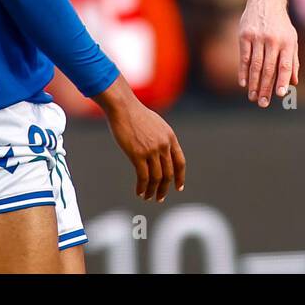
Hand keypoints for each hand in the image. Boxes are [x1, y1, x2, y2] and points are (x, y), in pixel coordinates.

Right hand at [100, 79, 185, 201]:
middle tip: (160, 197)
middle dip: (165, 188)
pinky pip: (143, 177)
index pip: (180, 162)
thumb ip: (161, 138)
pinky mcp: (138, 154)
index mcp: (170, 137)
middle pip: (169, 173)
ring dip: (153, 191)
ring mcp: (152, 150)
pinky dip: (142, 187)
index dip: (180, 177)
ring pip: (157, 178)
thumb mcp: (156, 124)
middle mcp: (164, 145)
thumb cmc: (136, 114)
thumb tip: (161, 152)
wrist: (123, 107)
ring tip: (148, 197)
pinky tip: (139, 192)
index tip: (178, 187)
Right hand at [237, 0, 298, 106]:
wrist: (265, 0)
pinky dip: (243, 72)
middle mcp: (273, 40)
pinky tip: (243, 83)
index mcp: (287, 42)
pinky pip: (243, 57)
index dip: (283, 80)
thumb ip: (293, 60)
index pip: (285, 65)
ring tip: (252, 97)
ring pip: (255, 65)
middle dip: (265, 88)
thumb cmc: (280, 24)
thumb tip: (293, 82)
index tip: (280, 94)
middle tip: (262, 103)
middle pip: (269, 68)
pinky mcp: (244, 36)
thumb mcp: (291, 38)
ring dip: (254, 83)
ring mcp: (258, 38)